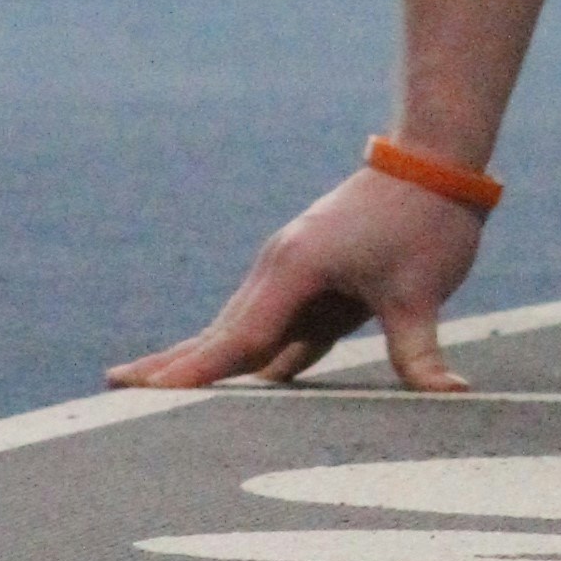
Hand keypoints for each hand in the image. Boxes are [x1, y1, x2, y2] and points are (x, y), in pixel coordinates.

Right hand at [108, 169, 484, 396]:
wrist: (434, 162)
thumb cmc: (424, 220)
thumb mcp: (422, 292)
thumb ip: (419, 352)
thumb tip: (449, 398)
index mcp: (295, 268)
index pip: (239, 337)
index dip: (196, 372)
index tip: (148, 394)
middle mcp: (280, 269)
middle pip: (220, 332)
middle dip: (170, 363)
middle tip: (111, 388)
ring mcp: (291, 274)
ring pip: (240, 330)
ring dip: (199, 359)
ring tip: (150, 389)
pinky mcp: (312, 283)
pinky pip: (272, 330)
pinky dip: (246, 356)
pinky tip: (227, 385)